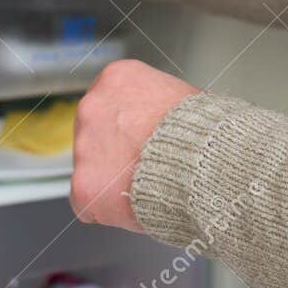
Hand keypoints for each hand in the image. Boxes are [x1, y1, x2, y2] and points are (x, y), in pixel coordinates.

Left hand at [70, 58, 198, 230]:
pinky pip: (88, 202)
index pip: (108, 102)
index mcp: (117, 78)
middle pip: (93, 134)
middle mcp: (92, 106)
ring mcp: (84, 146)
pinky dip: (108, 209)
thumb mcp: (183, 96)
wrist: (203, 164)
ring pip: (90, 169)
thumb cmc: (203, 133)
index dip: (125, 126)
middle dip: (113, 151)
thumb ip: (157, 104)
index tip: (137, 138)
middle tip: (142, 164)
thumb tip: (161, 117)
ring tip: (146, 184)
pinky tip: (134, 203)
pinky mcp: (83, 185)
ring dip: (111, 180)